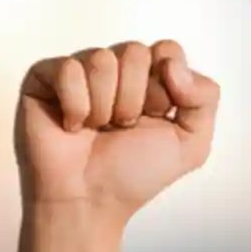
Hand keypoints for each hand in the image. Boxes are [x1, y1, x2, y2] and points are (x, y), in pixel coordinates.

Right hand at [15, 41, 219, 216]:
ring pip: (102, 60)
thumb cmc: (133, 175)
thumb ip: (205, 97)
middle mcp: (116, 68)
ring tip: (96, 129)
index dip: (164, 88)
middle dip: (133, 100)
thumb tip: (173, 65)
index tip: (155, 117)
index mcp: (150, 77)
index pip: (167, 50)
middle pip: (135, 52)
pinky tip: (72, 126)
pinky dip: (75, 105)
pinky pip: (68, 69)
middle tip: (121, 128)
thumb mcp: (191, 143)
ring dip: (104, 107)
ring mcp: (80, 70)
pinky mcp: (45, 77)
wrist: (89, 201)